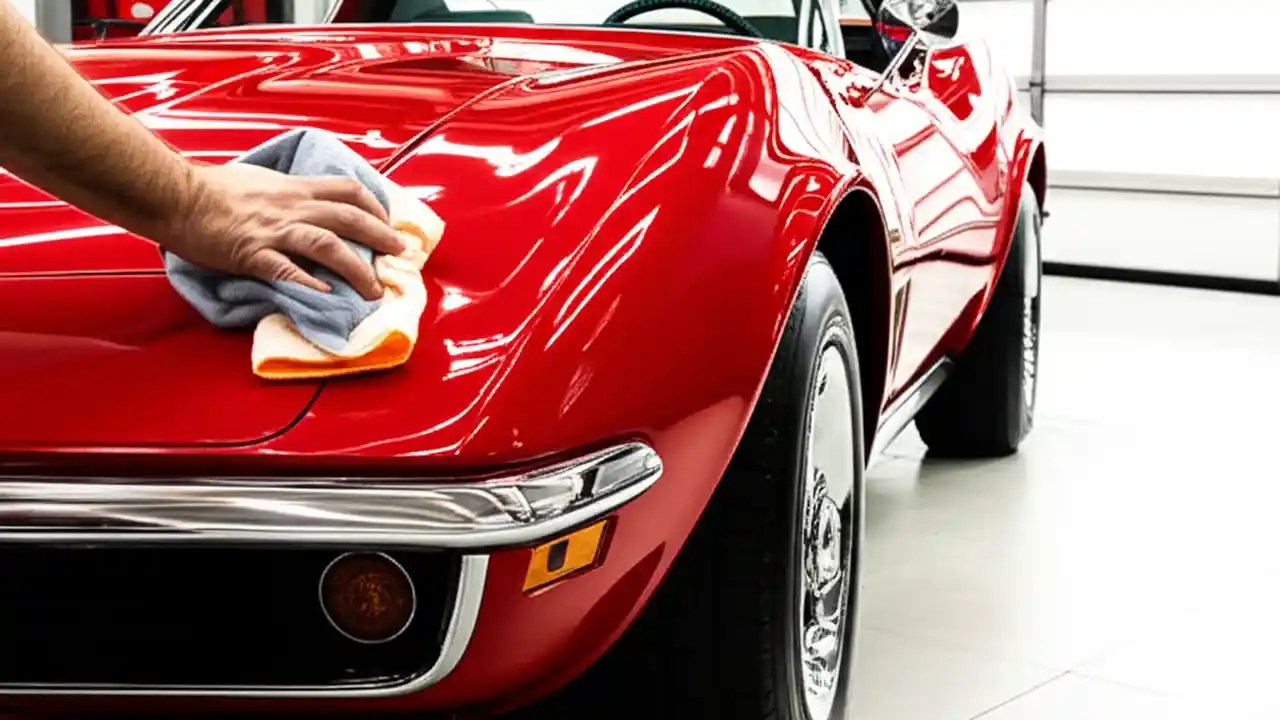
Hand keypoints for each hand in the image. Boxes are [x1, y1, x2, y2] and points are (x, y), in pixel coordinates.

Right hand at [162, 163, 404, 299]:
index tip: (389, 223)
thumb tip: (309, 205)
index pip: (348, 190)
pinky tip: (328, 297)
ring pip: (327, 244)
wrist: (173, 193)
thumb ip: (288, 193)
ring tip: (374, 289)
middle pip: (349, 217)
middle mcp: (291, 207)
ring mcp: (273, 231)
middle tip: (401, 253)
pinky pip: (286, 269)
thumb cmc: (211, 188)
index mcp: (294, 188)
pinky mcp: (252, 253)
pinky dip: (309, 283)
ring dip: (356, 268)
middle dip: (381, 236)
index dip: (375, 207)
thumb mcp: (261, 180)